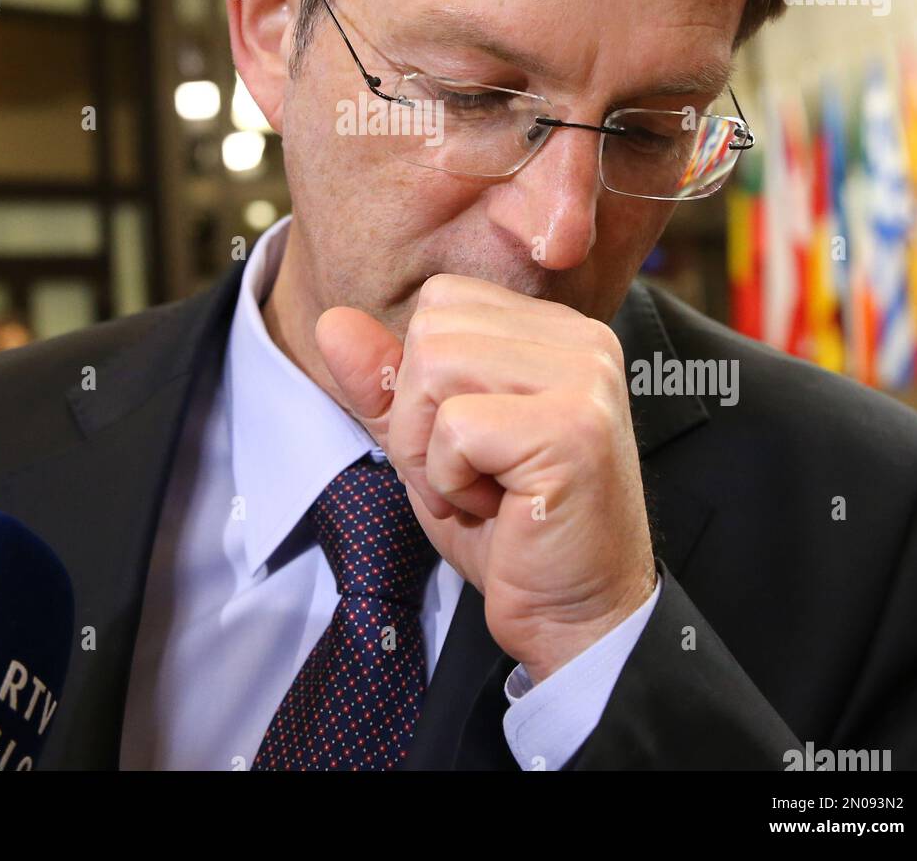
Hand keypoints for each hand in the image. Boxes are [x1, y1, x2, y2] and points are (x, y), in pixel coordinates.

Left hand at [315, 273, 657, 684]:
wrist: (576, 617)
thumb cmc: (509, 530)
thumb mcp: (429, 444)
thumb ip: (385, 381)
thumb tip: (331, 321)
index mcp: (556, 329)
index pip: (442, 300)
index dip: (422, 381)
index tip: (466, 444)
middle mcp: (581, 338)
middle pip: (432, 330)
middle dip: (419, 418)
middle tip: (470, 477)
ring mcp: (585, 377)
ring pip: (436, 367)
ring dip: (431, 451)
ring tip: (481, 490)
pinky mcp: (574, 427)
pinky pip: (456, 427)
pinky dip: (451, 481)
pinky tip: (499, 508)